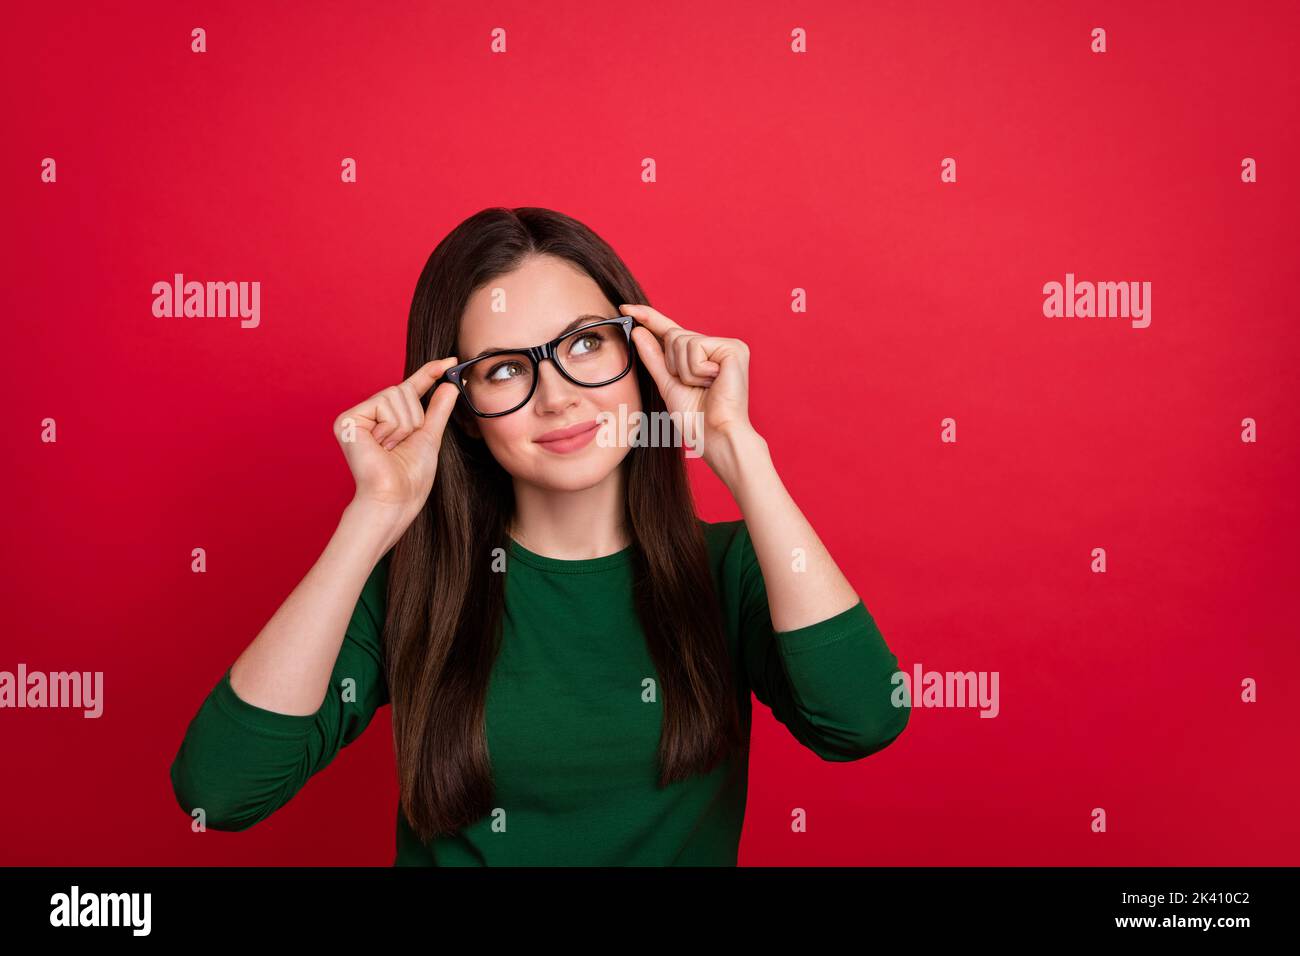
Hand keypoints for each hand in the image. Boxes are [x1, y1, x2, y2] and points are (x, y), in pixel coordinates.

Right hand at [333, 356, 459, 536]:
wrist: (395, 498)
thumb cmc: (410, 476)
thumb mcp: (430, 436)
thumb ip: (437, 409)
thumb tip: (448, 385)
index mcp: (385, 420)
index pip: (408, 390)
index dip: (428, 374)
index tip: (450, 361)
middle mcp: (368, 415)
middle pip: (403, 390)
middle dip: (414, 418)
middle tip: (402, 444)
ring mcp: (356, 417)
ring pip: (396, 396)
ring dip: (404, 425)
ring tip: (391, 448)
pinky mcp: (348, 420)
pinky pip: (384, 403)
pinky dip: (392, 426)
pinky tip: (381, 445)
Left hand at [620, 303, 758, 469]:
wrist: (716, 436)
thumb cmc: (696, 419)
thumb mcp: (667, 384)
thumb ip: (654, 357)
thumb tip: (638, 330)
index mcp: (703, 356)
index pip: (671, 331)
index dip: (649, 318)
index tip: (625, 307)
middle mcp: (717, 347)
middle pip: (674, 335)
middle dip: (673, 364)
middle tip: (694, 386)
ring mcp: (727, 346)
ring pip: (682, 340)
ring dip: (684, 370)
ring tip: (705, 387)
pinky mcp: (734, 348)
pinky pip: (696, 347)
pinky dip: (696, 370)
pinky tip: (714, 382)